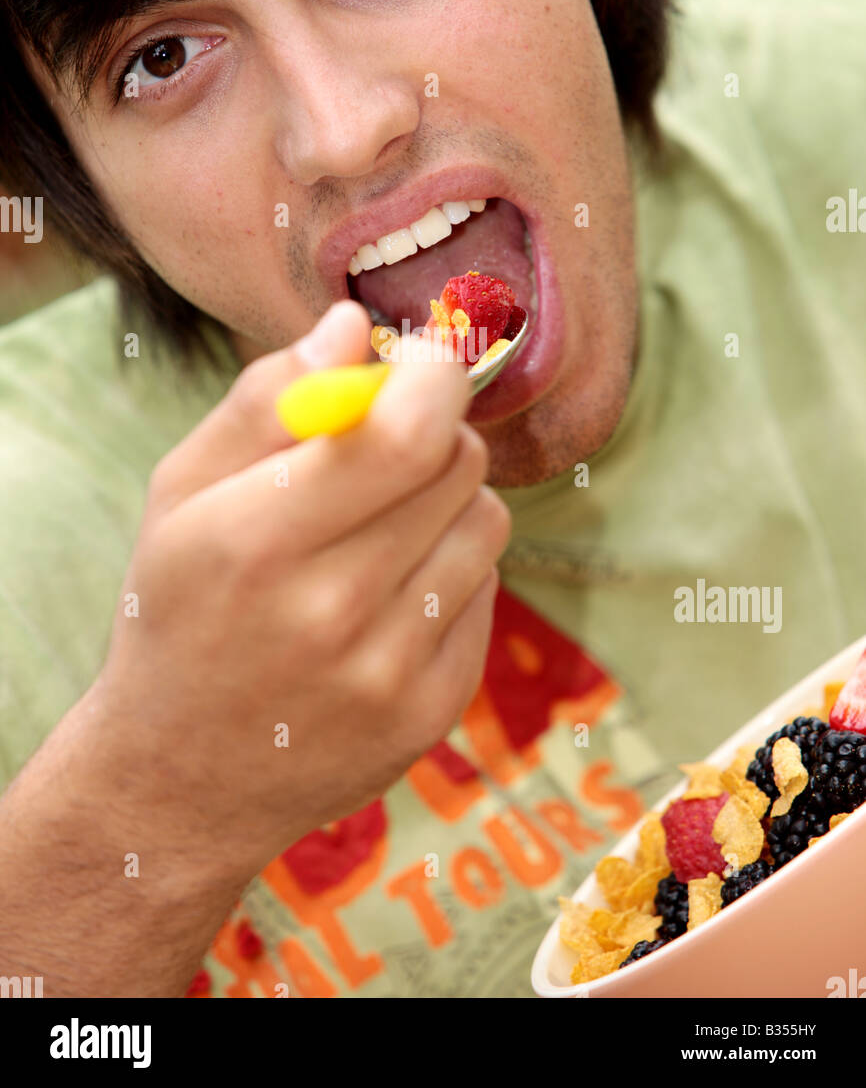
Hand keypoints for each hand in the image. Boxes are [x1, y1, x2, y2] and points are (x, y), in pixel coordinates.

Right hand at [91, 302, 511, 881]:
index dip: (434, 374)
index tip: (423, 357)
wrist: (181, 779)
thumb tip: (354, 325)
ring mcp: (390, 671)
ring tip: (384, 524)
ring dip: (448, 498)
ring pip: (487, 520)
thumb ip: (264, 398)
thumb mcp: (182, 493)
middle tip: (391, 441)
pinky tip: (391, 593)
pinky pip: (487, 588)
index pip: (406, 431)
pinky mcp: (433, 709)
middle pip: (459, 463)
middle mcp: (331, 612)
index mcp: (257, 541)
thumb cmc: (180, 610)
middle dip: (435, 427)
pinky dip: (451, 568)